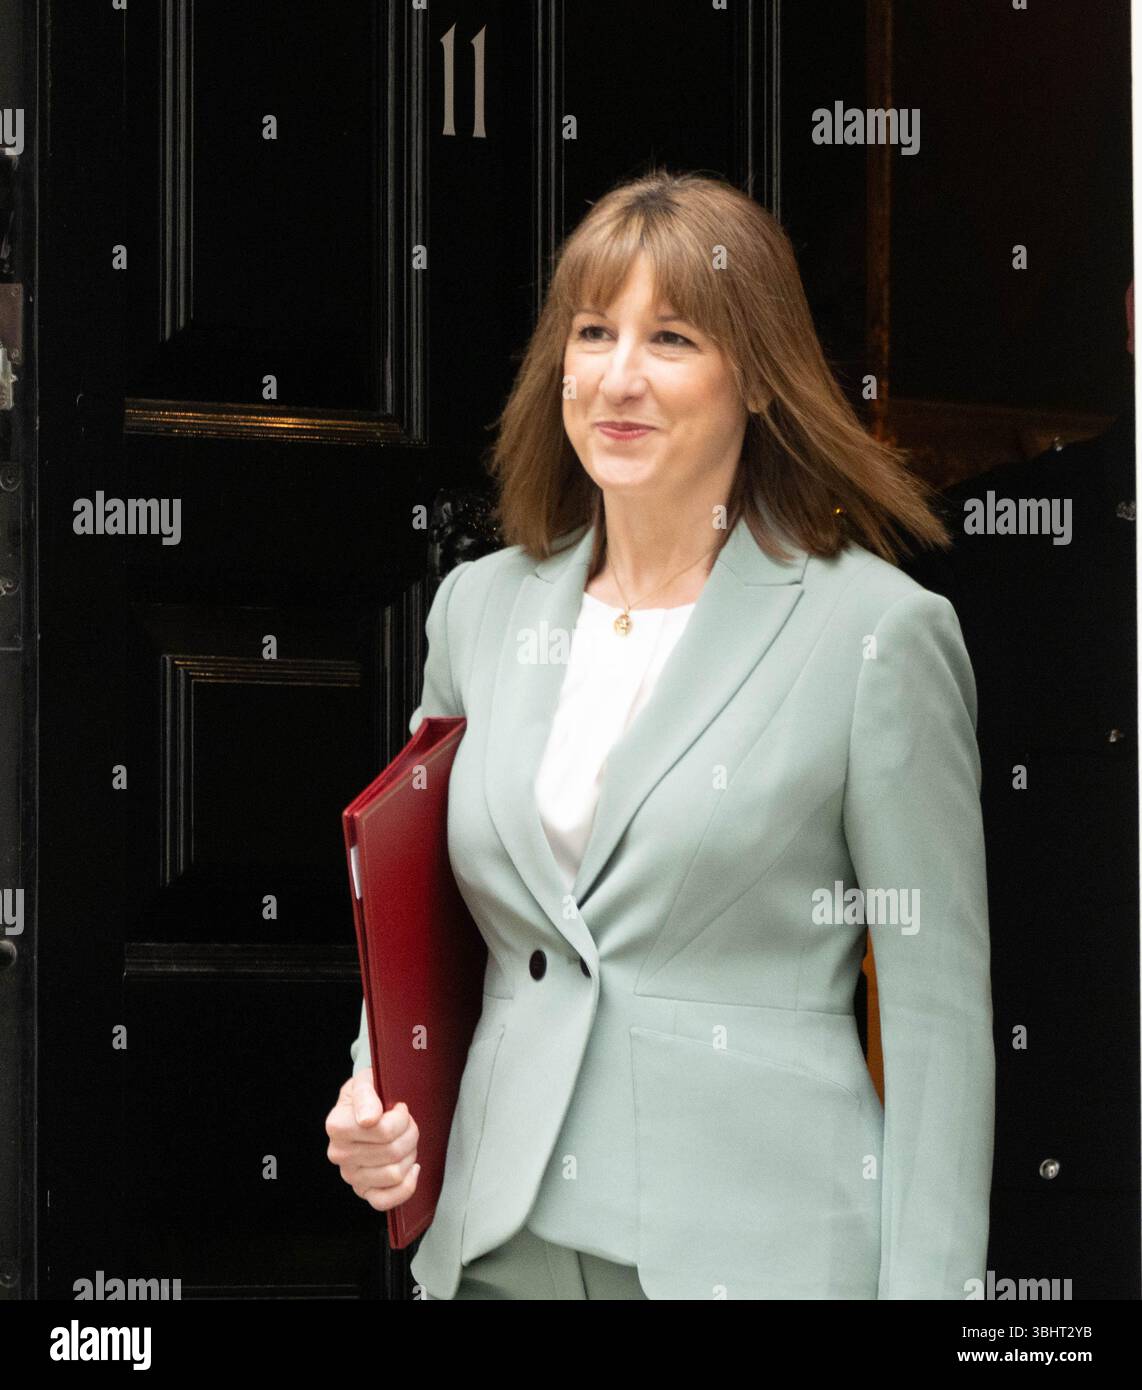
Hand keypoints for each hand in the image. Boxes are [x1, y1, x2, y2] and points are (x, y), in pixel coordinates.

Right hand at [325, 1068, 420, 1211]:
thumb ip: (366, 1095)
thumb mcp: (366, 1081)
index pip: (383, 1131)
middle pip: (393, 1152)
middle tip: (408, 1123)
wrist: (366, 1108)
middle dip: (410, 1134)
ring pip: (394, 1174)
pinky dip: (405, 1186)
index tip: (399, 1108)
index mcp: (337, 1125)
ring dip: (409, 1155)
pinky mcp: (363, 1191)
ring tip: (406, 1140)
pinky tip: (411, 1168)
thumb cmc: (369, 1094)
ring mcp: (350, 1175)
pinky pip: (385, 1202)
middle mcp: (339, 1153)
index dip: (401, 1118)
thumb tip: (369, 1119)